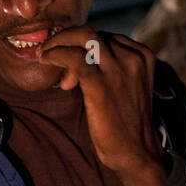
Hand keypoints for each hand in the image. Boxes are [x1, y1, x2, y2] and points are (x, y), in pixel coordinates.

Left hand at [38, 28, 166, 185]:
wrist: (136, 152)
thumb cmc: (126, 124)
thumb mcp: (126, 87)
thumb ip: (112, 69)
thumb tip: (78, 61)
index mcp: (142, 55)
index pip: (105, 35)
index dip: (81, 45)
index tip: (68, 62)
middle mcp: (133, 57)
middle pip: (91, 32)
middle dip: (65, 38)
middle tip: (48, 50)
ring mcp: (118, 69)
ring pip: (82, 38)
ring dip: (57, 43)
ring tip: (44, 55)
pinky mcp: (101, 85)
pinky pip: (74, 58)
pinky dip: (56, 54)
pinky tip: (46, 60)